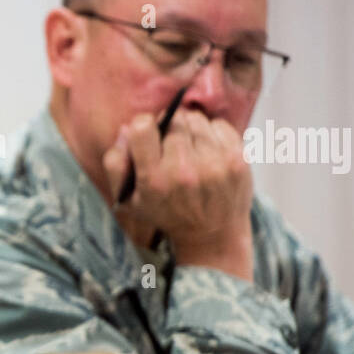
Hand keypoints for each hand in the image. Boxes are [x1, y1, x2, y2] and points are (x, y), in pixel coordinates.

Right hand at [102, 108, 253, 279]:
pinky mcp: (237, 159)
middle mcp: (184, 171)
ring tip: (189, 149)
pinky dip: (211, 132)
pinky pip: (219, 124)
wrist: (213, 235)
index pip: (142, 127)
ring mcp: (214, 164)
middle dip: (168, 128)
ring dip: (190, 129)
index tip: (148, 137)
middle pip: (172, 119)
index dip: (143, 127)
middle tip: (170, 146)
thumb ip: (116, 164)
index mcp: (154, 180)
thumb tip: (127, 129)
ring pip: (196, 119)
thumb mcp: (128, 200)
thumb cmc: (165, 213)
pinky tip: (207, 151)